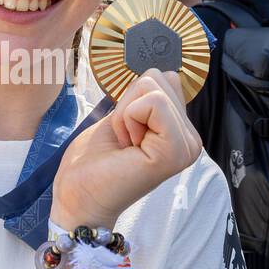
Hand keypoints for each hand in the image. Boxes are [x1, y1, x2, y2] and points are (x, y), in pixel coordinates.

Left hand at [51, 69, 202, 230]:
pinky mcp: (174, 152)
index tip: (124, 132)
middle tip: (122, 140)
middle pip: (159, 78)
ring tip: (124, 145)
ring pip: (154, 87)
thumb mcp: (122, 116)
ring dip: (126, 113)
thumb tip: (161, 71)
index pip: (164, 78)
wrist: (78, 197)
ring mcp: (186, 147)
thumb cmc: (93, 162)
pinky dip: (128, 117)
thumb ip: (145, 98)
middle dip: (129, 103)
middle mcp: (190, 139)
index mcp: (179, 131)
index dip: (132, 98)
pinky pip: (153, 102)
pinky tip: (126, 146)